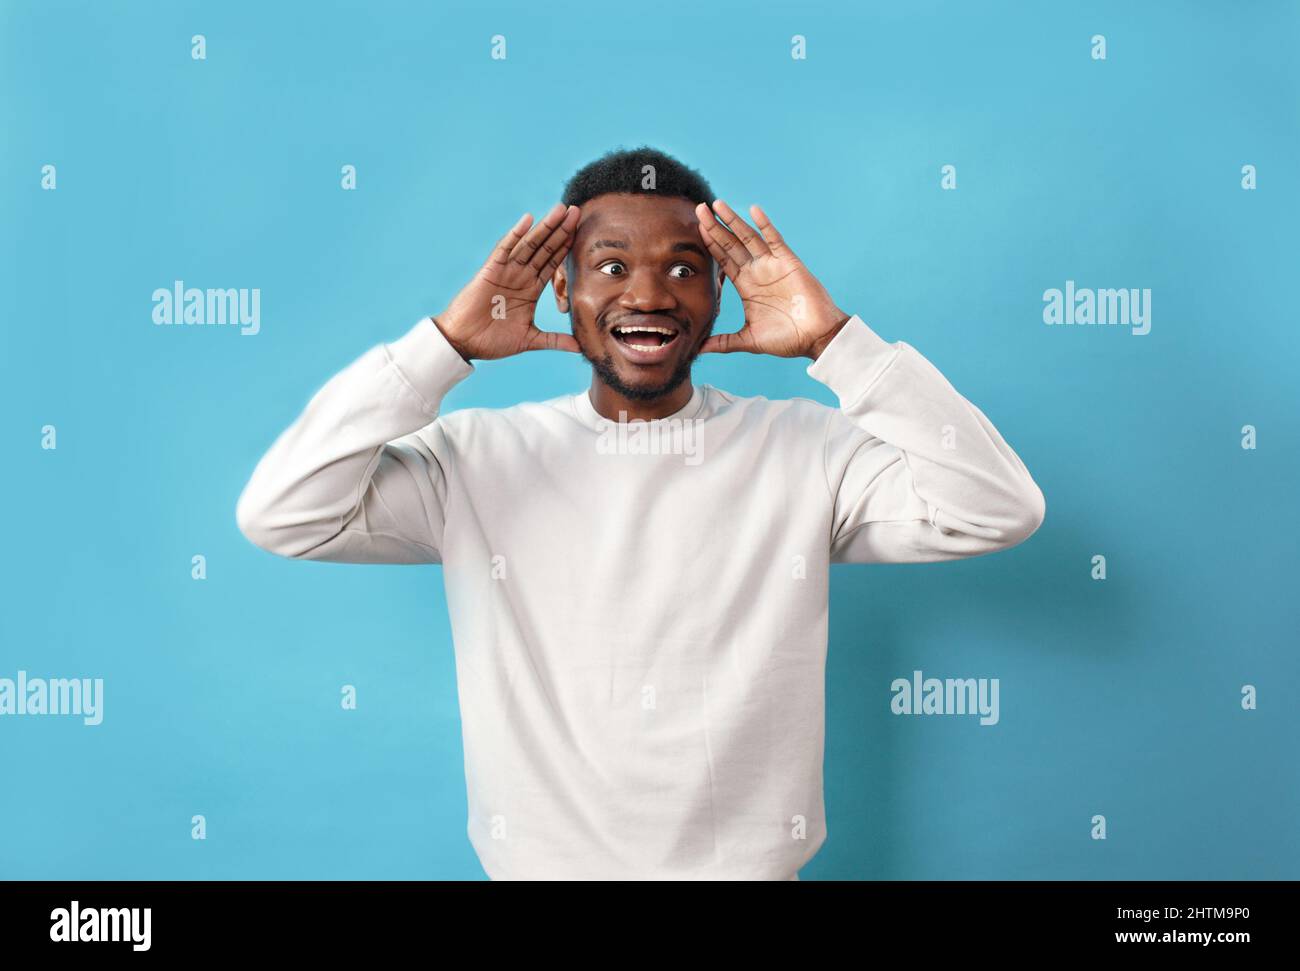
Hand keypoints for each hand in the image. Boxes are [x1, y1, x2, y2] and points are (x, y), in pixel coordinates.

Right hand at [433, 203, 580, 360]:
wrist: (465, 343)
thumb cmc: (492, 341)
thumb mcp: (530, 340)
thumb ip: (555, 340)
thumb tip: (580, 347)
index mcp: (531, 289)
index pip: (553, 263)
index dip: (567, 246)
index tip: (582, 230)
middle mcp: (520, 276)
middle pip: (545, 248)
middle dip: (561, 230)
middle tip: (576, 211)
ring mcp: (506, 272)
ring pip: (529, 245)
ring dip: (545, 227)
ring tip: (560, 210)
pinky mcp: (490, 271)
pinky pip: (504, 250)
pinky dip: (515, 235)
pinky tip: (528, 220)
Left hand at [695, 200, 849, 358]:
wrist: (816, 339)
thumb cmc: (787, 339)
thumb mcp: (748, 340)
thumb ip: (724, 342)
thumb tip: (698, 349)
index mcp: (746, 286)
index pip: (723, 260)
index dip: (709, 245)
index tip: (694, 230)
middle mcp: (757, 271)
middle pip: (731, 244)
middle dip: (714, 227)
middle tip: (698, 210)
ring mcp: (772, 265)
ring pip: (748, 237)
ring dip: (733, 221)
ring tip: (717, 204)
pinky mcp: (788, 262)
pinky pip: (775, 239)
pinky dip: (764, 225)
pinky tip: (753, 210)